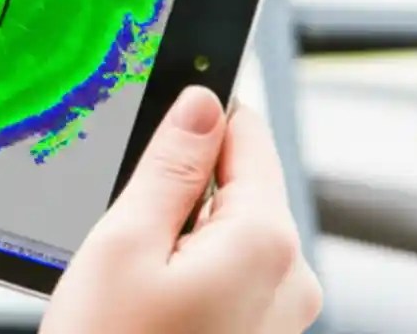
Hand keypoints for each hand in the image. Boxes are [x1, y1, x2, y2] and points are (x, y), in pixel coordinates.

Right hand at [41, 87, 322, 333]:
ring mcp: (282, 314)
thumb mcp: (124, 242)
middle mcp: (292, 277)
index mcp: (264, 241)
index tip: (155, 119)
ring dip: (182, 232)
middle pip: (239, 184)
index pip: (245, 135)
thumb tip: (201, 104)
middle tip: (126, 222)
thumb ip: (171, 166)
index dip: (195, 120)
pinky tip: (149, 299)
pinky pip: (232, 272)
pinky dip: (191, 268)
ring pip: (230, 230)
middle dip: (182, 188)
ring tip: (133, 272)